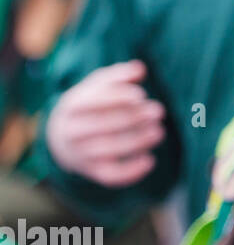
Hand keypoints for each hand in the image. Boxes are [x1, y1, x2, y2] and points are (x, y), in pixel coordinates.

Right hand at [45, 60, 167, 186]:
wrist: (63, 137)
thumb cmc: (90, 104)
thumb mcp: (97, 86)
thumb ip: (118, 75)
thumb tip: (140, 69)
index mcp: (72, 106)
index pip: (92, 102)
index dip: (117, 98)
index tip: (140, 95)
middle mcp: (72, 132)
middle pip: (102, 125)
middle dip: (133, 118)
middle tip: (159, 111)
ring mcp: (81, 153)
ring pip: (109, 149)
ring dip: (136, 141)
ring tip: (158, 132)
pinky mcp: (92, 171)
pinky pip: (110, 175)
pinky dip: (130, 171)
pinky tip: (150, 160)